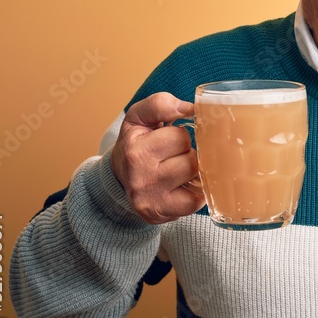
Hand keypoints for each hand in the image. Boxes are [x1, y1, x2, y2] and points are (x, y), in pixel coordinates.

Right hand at [109, 92, 204, 224]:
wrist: (120, 177)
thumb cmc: (136, 144)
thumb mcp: (140, 117)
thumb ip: (160, 104)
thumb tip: (189, 108)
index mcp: (135, 150)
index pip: (180, 137)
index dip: (179, 135)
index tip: (168, 139)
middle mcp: (141, 178)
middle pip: (192, 159)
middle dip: (188, 154)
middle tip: (174, 156)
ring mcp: (151, 199)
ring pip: (196, 178)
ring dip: (194, 172)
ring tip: (179, 170)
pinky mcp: (161, 214)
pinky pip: (197, 202)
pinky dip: (196, 193)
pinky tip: (183, 187)